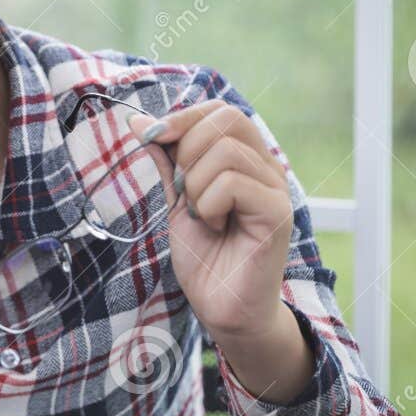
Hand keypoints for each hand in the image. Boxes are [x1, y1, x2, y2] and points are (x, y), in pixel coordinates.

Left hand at [130, 101, 294, 342]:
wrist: (219, 305)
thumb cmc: (204, 255)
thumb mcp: (176, 199)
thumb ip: (166, 160)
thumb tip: (138, 121)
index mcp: (245, 159)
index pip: (220, 111)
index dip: (183, 116)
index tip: (151, 137)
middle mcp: (266, 167)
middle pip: (227, 119)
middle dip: (186, 150)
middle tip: (183, 192)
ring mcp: (275, 188)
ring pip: (225, 152)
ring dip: (195, 186)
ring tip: (202, 216)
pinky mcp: (278, 212)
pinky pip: (233, 183)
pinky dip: (208, 205)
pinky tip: (214, 227)